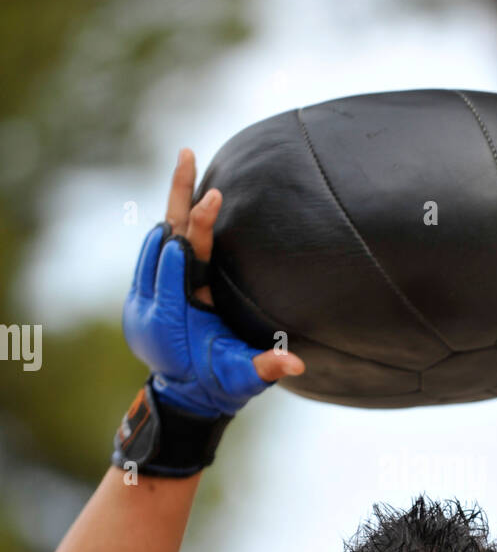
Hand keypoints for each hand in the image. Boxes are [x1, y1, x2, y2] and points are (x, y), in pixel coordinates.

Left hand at [122, 149, 304, 417]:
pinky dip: (170, 221)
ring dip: (173, 203)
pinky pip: (157, 248)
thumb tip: (296, 364)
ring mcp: (146, 295)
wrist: (187, 396)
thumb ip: (266, 369)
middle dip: (176, 198)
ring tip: (187, 164)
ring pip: (157, 240)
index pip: (177, 267)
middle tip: (187, 156)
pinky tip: (184, 195)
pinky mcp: (150, 289)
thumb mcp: (243, 379)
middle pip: (162, 240)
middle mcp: (151, 304)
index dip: (193, 233)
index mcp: (172, 321)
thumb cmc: (221, 383)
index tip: (211, 199)